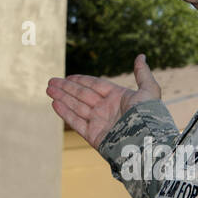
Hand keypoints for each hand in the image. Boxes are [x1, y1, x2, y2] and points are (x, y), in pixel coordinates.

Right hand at [46, 54, 160, 148]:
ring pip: (76, 107)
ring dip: (62, 98)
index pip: (95, 85)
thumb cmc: (149, 115)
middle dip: (66, 88)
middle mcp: (107, 109)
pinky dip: (65, 113)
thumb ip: (143, 73)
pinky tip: (55, 104)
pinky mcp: (94, 136)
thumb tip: (141, 55)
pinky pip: (77, 122)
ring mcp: (99, 123)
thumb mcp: (149, 90)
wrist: (147, 142)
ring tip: (48, 90)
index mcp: (118, 98)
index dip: (81, 80)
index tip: (67, 76)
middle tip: (51, 81)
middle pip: (82, 95)